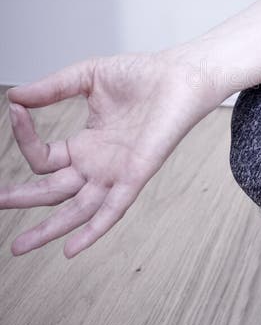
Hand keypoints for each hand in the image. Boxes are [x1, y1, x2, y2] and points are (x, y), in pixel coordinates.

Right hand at [0, 47, 225, 257]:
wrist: (181, 75)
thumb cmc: (143, 75)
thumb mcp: (87, 77)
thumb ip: (52, 89)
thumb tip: (15, 98)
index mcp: (85, 144)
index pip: (43, 158)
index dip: (25, 138)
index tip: (15, 111)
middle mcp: (98, 164)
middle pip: (53, 192)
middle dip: (23, 201)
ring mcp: (115, 173)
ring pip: (76, 210)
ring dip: (48, 229)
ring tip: (20, 246)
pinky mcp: (136, 176)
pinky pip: (112, 210)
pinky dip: (93, 230)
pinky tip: (71, 249)